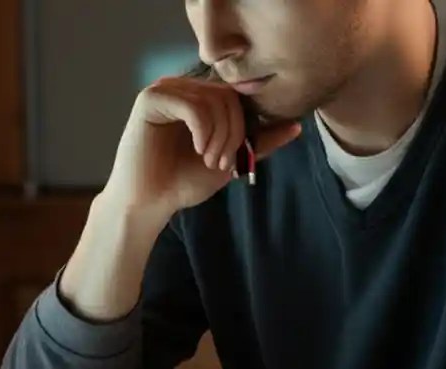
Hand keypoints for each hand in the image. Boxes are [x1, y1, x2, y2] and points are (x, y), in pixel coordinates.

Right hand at [102, 76, 302, 220]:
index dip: (243, 125)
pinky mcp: (150, 99)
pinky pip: (191, 103)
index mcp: (199, 97)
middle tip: (222, 163)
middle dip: (233, 133)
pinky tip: (198, 151)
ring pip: (212, 99)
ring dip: (219, 136)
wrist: (148, 203)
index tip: (235, 159)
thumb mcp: (230, 160)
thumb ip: (259, 142)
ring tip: (210, 161)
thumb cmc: (182, 182)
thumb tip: (297, 126)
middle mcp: (182, 87)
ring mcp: (165, 90)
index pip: (237, 96)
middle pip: (228, 95)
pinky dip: (203, 130)